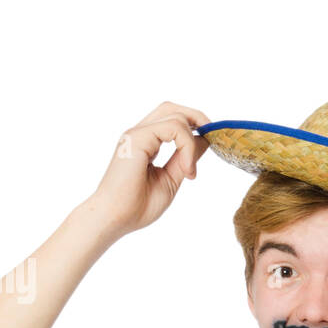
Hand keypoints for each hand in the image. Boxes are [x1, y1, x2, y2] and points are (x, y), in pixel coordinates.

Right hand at [88, 101, 210, 238]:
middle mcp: (140, 134)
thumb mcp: (171, 179)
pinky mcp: (137, 138)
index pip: (172, 120)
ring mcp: (137, 134)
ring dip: (192, 141)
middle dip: (198, 118)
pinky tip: (186, 169)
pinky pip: (172, 128)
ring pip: (176, 116)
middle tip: (213, 139)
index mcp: (146, 142)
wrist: (115, 219)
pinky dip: (186, 146)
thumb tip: (205, 140)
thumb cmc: (137, 206)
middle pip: (173, 109)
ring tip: (190, 171)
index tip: (209, 147)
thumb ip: (185, 159)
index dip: (195, 127)